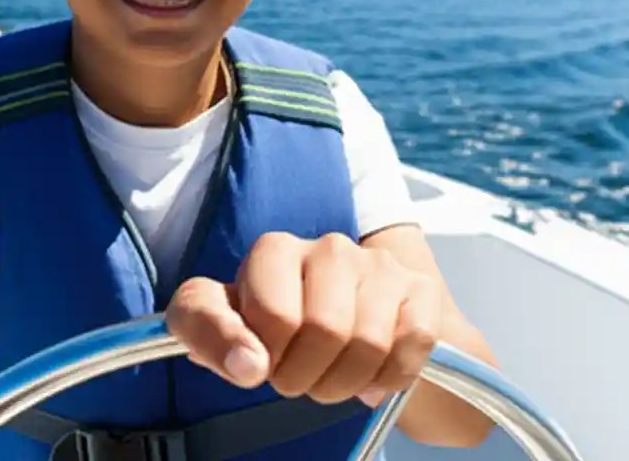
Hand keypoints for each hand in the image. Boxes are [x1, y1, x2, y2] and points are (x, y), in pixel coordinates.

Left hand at [166, 232, 440, 407]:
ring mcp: (379, 266)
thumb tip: (248, 364)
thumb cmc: (261, 326)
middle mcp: (329, 247)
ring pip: (370, 343)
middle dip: (307, 376)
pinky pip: (413, 345)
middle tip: (298, 379)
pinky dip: (389, 378)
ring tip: (330, 378)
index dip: (268, 357)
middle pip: (326, 329)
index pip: (274, 313)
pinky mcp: (420, 289)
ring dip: (345, 383)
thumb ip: (208, 333)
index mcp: (274, 250)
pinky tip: (369, 376)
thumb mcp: (210, 325)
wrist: (329, 329)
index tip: (264, 363)